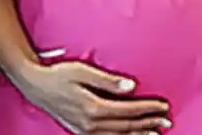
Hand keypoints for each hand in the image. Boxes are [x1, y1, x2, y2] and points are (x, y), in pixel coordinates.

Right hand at [17, 60, 170, 133]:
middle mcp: (89, 124)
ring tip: (156, 134)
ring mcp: (84, 131)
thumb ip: (108, 81)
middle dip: (149, 124)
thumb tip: (132, 86)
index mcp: (93, 108)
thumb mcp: (83, 71)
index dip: (149, 109)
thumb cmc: (59, 74)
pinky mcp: (80, 132)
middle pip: (126, 127)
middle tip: (167, 121)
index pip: (129, 111)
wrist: (34, 86)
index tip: (164, 106)